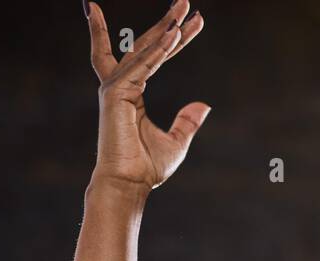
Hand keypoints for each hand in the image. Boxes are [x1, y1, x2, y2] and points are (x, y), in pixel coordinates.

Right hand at [85, 1, 207, 193]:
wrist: (128, 184)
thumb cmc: (146, 168)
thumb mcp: (176, 142)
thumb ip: (187, 122)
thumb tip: (204, 105)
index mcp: (133, 94)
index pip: (157, 58)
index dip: (177, 40)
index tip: (196, 22)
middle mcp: (121, 85)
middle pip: (147, 45)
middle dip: (167, 22)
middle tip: (187, 2)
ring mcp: (116, 87)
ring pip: (143, 49)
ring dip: (164, 28)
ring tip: (184, 8)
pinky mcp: (115, 93)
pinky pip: (142, 66)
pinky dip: (158, 50)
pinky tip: (174, 34)